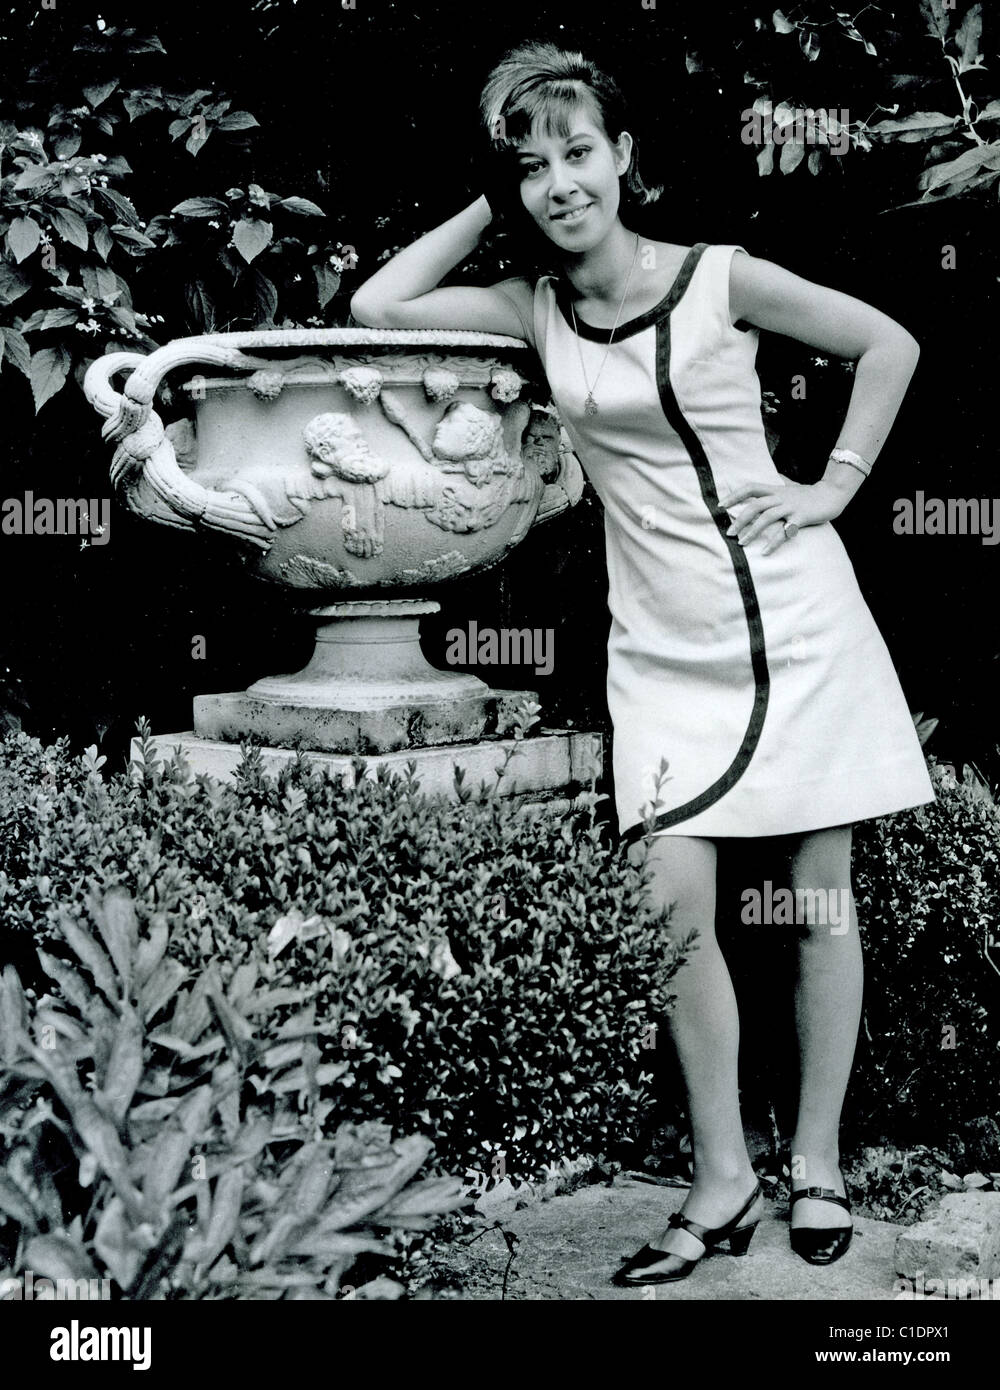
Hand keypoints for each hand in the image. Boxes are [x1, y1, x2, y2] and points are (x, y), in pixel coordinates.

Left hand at [717, 477, 846, 555]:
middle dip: (739, 520)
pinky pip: (785, 531)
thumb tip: (773, 476)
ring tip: (742, 543)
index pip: (750, 488)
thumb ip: (780, 483)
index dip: (734, 495)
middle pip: (754, 505)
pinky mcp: (801, 517)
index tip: (720, 505)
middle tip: (728, 533)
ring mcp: (791, 507)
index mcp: (775, 489)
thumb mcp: (791, 486)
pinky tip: (765, 551)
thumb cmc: (809, 493)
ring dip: (752, 531)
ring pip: (766, 517)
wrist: (832, 494)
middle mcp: (781, 496)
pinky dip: (774, 542)